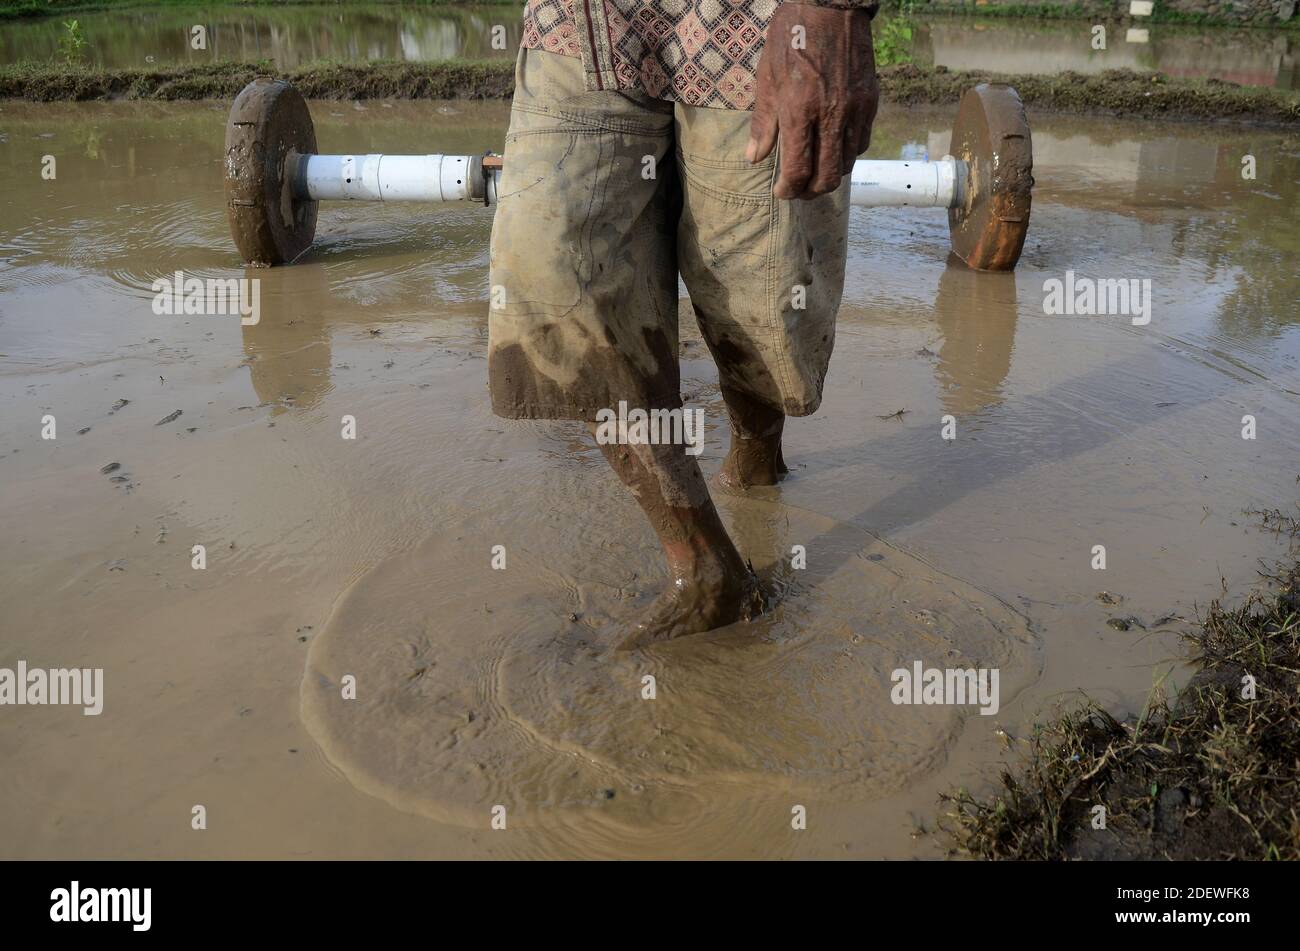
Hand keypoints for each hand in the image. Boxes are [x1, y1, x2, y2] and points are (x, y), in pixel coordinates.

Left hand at [746, 2, 879, 199]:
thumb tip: (755, 158)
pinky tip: (833, 148)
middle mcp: (830, 115)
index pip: (798, 170)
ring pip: (847, 164)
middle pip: (827, 177)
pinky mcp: (870, 101)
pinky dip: (847, 154)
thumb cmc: (791, 37)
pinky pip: (861, 142)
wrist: (830, 4)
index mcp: (799, 110)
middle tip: (798, 190)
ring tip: (815, 173)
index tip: (781, 191)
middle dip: (810, 192)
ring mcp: (854, 109)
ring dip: (829, 175)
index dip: (789, 189)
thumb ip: (763, 122)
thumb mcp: (766, 77)